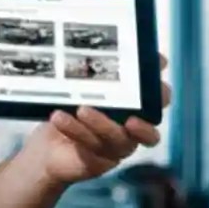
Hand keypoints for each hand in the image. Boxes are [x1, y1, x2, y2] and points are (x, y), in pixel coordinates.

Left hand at [26, 54, 172, 184]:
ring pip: (119, 139)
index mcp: (133, 109)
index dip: (160, 87)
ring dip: (101, 123)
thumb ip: (91, 73)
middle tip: (130, 114)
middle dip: (144, 119)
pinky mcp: (99, 161)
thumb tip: (93, 45)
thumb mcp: (77, 89)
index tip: (156, 70)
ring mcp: (116, 148)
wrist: (48, 149)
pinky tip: (60, 116)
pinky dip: (76, 130)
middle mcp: (131, 131)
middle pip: (150, 129)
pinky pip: (92, 147)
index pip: (158, 100)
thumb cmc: (69, 111)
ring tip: (82, 109)